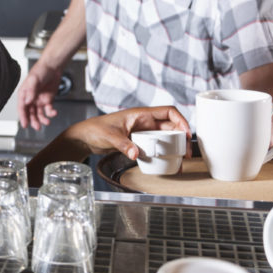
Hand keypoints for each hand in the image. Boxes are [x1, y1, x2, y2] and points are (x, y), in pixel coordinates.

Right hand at [18, 63, 61, 129]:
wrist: (53, 67)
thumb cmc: (41, 70)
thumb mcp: (34, 79)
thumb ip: (31, 90)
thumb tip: (28, 101)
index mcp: (24, 93)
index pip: (22, 107)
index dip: (23, 117)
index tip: (25, 124)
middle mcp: (31, 98)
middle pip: (30, 113)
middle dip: (33, 121)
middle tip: (37, 126)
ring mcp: (39, 100)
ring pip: (39, 114)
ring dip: (42, 119)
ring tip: (47, 122)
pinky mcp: (48, 100)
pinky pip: (48, 109)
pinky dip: (51, 113)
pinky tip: (53, 113)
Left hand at [63, 106, 190, 160]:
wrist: (85, 137)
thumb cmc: (95, 129)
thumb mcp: (110, 136)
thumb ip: (123, 144)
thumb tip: (135, 154)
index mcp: (140, 114)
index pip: (168, 111)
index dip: (181, 120)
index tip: (186, 133)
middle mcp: (144, 122)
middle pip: (171, 126)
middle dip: (182, 137)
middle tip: (187, 152)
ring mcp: (142, 132)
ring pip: (165, 137)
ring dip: (175, 146)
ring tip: (181, 159)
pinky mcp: (138, 142)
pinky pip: (156, 146)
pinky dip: (163, 152)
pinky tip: (167, 162)